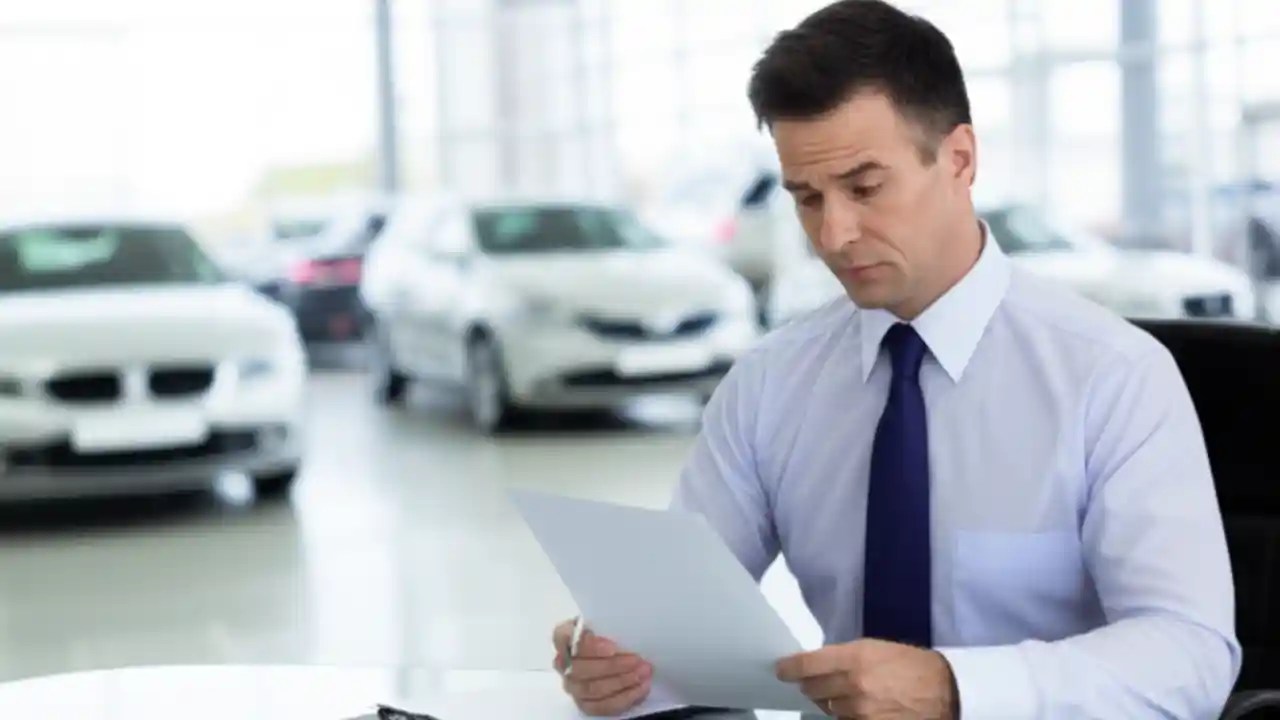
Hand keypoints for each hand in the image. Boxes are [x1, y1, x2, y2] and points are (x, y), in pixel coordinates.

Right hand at [552, 618, 652, 715]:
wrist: (613, 654)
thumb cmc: (610, 633)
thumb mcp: (609, 622)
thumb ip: (610, 625)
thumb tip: (629, 630)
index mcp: (564, 635)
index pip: (565, 637)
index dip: (588, 644)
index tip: (612, 648)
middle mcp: (562, 662)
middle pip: (580, 668)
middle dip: (613, 666)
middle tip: (637, 661)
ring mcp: (572, 685)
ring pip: (591, 689)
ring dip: (621, 681)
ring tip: (643, 674)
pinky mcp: (584, 703)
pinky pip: (601, 705)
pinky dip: (623, 698)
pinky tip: (640, 688)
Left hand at [775, 639, 957, 718]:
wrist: (944, 690)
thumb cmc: (908, 663)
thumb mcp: (874, 648)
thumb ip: (843, 656)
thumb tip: (816, 665)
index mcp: (854, 658)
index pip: (807, 665)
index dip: (790, 668)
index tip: (781, 670)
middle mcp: (854, 686)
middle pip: (813, 689)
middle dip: (811, 685)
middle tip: (812, 682)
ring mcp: (861, 712)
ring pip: (828, 709)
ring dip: (830, 702)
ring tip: (846, 694)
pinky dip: (846, 716)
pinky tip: (858, 708)